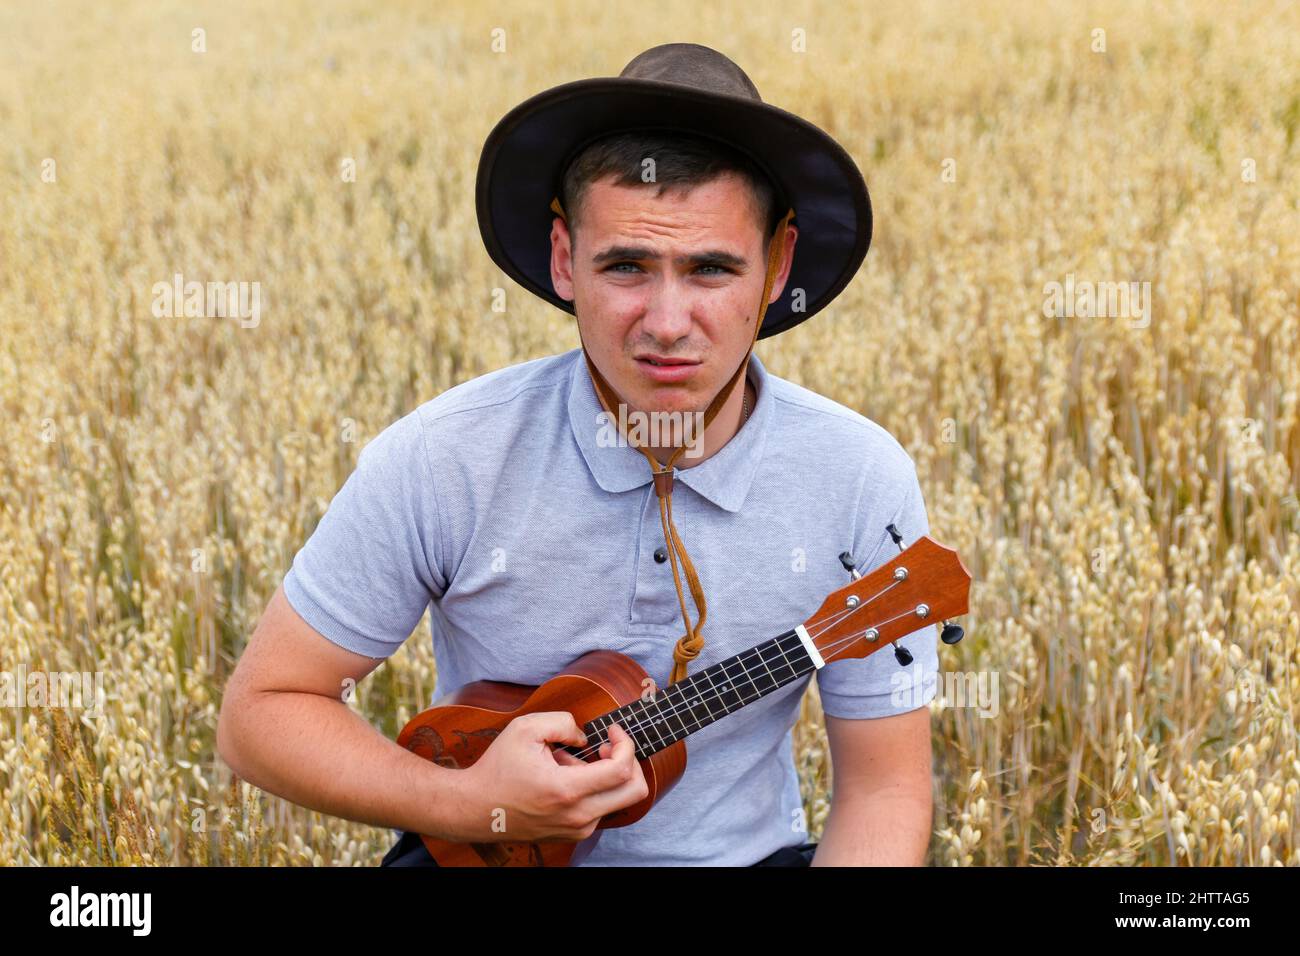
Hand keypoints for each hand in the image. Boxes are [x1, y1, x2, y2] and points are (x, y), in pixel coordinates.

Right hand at [447, 711, 648, 842]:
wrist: (475, 809)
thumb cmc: (498, 769)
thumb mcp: (525, 728)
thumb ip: (562, 722)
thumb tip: (586, 738)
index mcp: (567, 790)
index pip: (623, 770)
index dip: (626, 744)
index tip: (612, 731)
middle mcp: (578, 816)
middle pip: (635, 791)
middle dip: (630, 762)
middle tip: (606, 747)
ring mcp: (578, 828)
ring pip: (616, 799)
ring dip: (603, 775)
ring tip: (567, 763)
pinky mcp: (574, 833)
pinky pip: (599, 808)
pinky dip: (591, 789)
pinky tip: (563, 778)